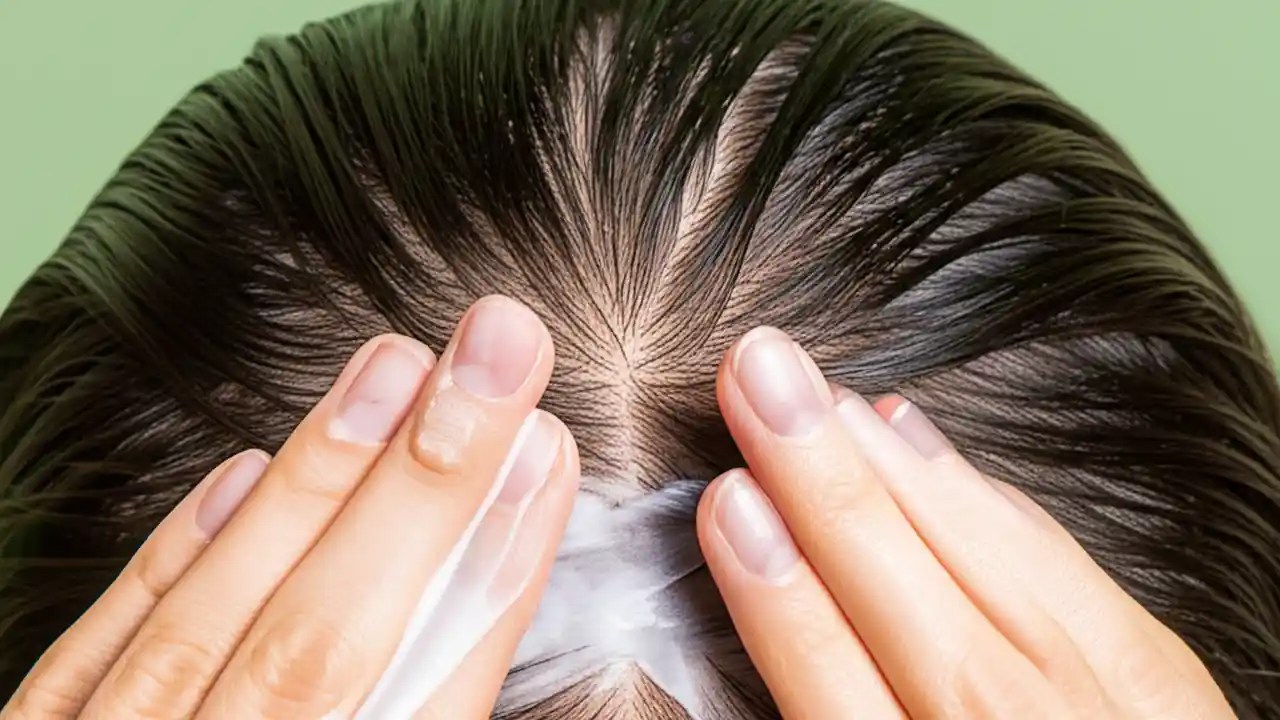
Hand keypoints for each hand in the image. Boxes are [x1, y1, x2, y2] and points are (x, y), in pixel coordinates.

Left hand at [2, 296, 579, 719]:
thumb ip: (421, 701)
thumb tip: (483, 564)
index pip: (427, 700)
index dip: (495, 570)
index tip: (543, 452)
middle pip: (320, 646)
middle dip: (421, 486)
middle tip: (498, 350)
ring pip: (209, 631)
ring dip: (312, 489)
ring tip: (395, 369)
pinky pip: (88, 666)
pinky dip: (174, 565)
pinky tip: (240, 474)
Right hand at [698, 327, 1235, 718]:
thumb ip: (838, 714)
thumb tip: (778, 603)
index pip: (835, 691)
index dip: (779, 594)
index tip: (725, 502)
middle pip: (908, 610)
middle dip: (825, 487)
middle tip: (757, 378)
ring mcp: (1101, 709)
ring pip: (988, 575)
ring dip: (897, 475)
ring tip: (825, 396)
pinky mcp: (1159, 675)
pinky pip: (1066, 569)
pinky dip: (987, 501)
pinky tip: (918, 439)